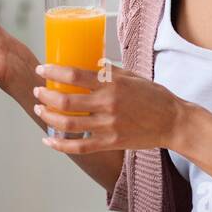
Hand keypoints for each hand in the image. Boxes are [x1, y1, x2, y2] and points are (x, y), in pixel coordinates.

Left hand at [33, 63, 191, 153]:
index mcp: (112, 83)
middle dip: (45, 95)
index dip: (53, 71)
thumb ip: (108, 71)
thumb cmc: (153, 96)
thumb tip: (87, 64)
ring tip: (39, 109)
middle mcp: (108, 104)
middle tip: (38, 91)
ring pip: (68, 124)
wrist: (173, 122)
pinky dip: (60, 145)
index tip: (41, 70)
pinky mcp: (111, 143)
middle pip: (66, 100)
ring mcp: (108, 125)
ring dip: (48, 116)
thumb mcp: (131, 75)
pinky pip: (80, 146)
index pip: (75, 74)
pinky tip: (48, 140)